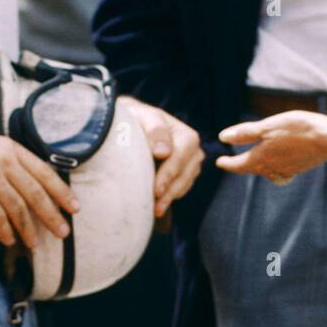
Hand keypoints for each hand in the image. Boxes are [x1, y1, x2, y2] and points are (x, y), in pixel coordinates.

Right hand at [0, 133, 79, 248]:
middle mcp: (2, 159)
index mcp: (8, 147)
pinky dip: (5, 230)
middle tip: (63, 231)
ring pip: (18, 207)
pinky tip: (9, 240)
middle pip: (36, 191)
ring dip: (29, 228)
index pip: (43, 171)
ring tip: (35, 243)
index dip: (61, 191)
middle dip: (52, 213)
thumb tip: (28, 183)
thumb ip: (6, 161)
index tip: (73, 206)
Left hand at [119, 96, 203, 216]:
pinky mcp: (184, 174)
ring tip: (155, 210)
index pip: (180, 157)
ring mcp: (190, 163)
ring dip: (170, 197)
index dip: (168, 174)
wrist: (134, 122)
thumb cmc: (137, 118)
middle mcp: (192, 149)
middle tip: (155, 206)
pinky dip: (170, 197)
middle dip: (170, 191)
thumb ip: (154, 129)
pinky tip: (156, 205)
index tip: (156, 190)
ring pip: (184, 184)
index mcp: (185, 134)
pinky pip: (181, 189)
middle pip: (186, 174)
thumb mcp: (142, 116)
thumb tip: (163, 152)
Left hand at [216, 110, 326, 182]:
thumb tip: (223, 137)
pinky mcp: (299, 168)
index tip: (219, 162)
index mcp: (262, 157)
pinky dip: (274, 168)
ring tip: (253, 161)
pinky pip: (281, 172)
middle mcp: (272, 168)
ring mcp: (287, 170)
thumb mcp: (268, 126)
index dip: (228, 163)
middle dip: (241, 165)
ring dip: (258, 167)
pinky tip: (278, 163)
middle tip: (231, 162)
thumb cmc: (297, 128)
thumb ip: (245, 133)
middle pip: (252, 168)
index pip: (239, 164)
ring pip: (266, 171)